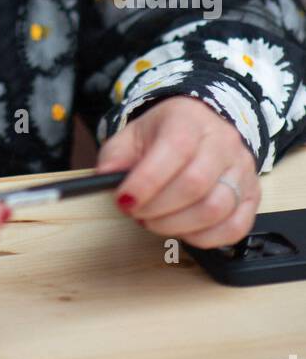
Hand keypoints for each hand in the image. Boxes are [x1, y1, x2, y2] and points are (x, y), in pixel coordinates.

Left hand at [95, 96, 260, 246]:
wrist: (203, 124)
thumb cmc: (166, 133)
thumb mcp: (133, 135)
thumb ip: (115, 156)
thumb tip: (105, 179)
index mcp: (189, 120)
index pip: (174, 151)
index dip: (146, 182)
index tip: (124, 200)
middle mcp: (222, 142)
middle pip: (195, 184)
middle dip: (158, 208)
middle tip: (137, 213)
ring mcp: (242, 169)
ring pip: (216, 208)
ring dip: (178, 226)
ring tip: (156, 221)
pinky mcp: (252, 195)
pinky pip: (235, 227)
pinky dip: (205, 238)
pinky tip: (184, 230)